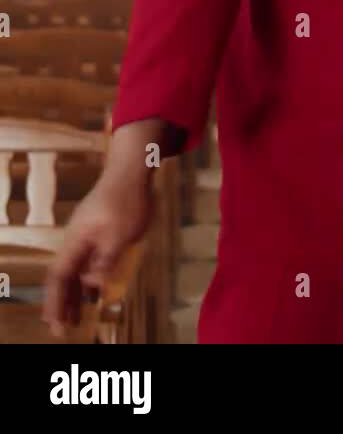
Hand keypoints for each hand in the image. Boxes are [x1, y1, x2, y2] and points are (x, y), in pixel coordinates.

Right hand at [42, 171, 153, 336]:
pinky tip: (93, 290)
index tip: (56, 325)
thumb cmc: (127, 202)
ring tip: (75, 317)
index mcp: (77, 241)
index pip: (59, 277)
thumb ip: (104, 262)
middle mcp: (75, 238)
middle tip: (62, 328)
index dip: (56, 302)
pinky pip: (85, 259)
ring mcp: (85, 232)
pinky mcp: (96, 229)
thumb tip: (90, 285)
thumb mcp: (120, 237)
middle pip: (63, 275)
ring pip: (74, 268)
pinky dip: (86, 278)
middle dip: (61, 302)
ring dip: (73, 293)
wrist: (131, 170)